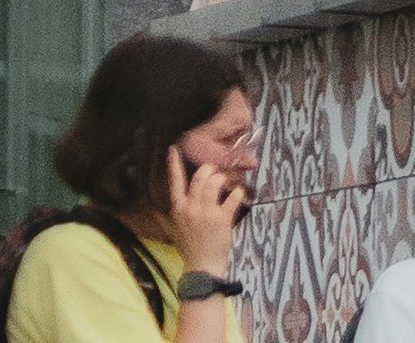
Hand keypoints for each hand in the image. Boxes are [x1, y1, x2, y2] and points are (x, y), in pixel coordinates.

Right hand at [169, 105, 261, 273]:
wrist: (201, 266)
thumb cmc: (190, 245)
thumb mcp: (176, 227)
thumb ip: (176, 210)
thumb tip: (177, 196)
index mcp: (177, 209)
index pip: (174, 182)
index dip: (174, 164)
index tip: (174, 147)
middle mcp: (189, 208)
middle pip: (200, 176)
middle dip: (211, 169)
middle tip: (218, 172)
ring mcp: (205, 212)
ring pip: (216, 181)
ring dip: (225, 178)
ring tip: (229, 183)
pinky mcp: (222, 218)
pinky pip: (234, 195)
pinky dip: (240, 192)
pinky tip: (240, 195)